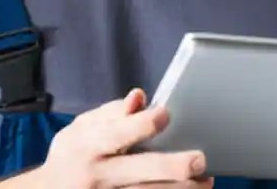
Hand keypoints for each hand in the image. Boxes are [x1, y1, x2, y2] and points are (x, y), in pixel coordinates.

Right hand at [33, 88, 212, 188]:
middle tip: (198, 160)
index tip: (166, 113)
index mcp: (89, 146)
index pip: (119, 133)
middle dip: (172, 166)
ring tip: (205, 182)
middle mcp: (97, 175)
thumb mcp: (80, 128)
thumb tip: (140, 97)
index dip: (143, 123)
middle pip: (140, 171)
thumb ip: (112, 113)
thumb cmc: (71, 156)